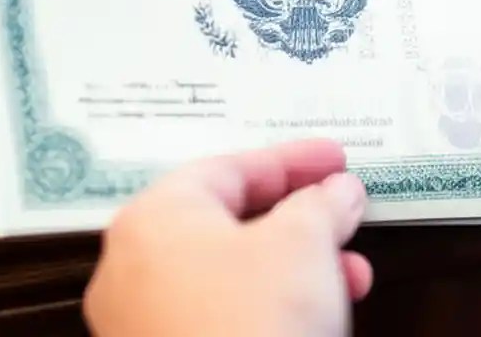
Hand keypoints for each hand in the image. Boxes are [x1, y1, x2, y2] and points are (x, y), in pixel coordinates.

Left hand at [83, 139, 371, 336]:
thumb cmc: (250, 326)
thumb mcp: (304, 243)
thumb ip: (323, 204)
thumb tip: (336, 194)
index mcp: (153, 220)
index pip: (229, 167)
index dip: (293, 160)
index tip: (333, 161)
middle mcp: (133, 269)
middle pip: (229, 223)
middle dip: (301, 221)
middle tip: (343, 217)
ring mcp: (142, 323)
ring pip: (230, 274)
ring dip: (296, 268)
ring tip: (347, 277)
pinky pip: (222, 315)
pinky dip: (269, 305)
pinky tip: (314, 317)